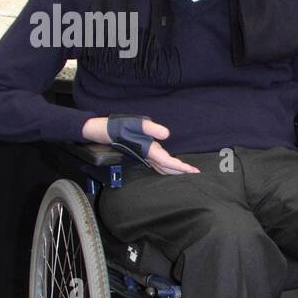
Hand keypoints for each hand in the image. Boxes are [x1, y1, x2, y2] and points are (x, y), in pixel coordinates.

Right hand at [82, 116, 199, 174]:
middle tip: (195, 174)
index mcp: (149, 150)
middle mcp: (147, 155)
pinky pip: (157, 164)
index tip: (194, 171)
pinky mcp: (141, 153)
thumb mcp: (137, 123)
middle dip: (181, 172)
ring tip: (185, 172)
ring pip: (162, 168)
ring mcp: (144, 156)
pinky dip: (166, 167)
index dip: (182, 168)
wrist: (102, 131)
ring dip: (174, 171)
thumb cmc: (119, 125)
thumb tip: (166, 134)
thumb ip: (152, 129)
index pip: (169, 162)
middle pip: (167, 168)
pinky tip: (169, 166)